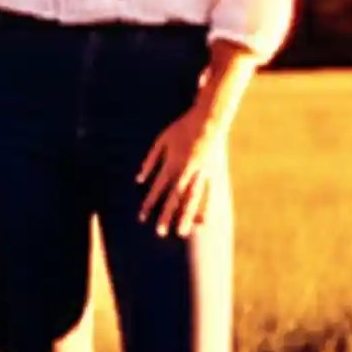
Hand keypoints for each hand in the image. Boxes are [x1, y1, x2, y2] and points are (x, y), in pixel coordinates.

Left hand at [137, 105, 226, 238]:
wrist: (208, 119)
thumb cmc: (182, 128)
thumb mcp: (162, 141)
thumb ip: (150, 160)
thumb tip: (139, 179)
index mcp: (172, 163)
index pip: (158, 188)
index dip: (149, 203)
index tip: (142, 217)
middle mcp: (186, 171)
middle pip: (174, 198)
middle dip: (166, 215)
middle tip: (160, 232)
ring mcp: (201, 173)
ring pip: (192, 199)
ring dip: (186, 216)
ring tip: (181, 232)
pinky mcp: (213, 173)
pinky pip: (209, 194)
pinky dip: (206, 208)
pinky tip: (202, 221)